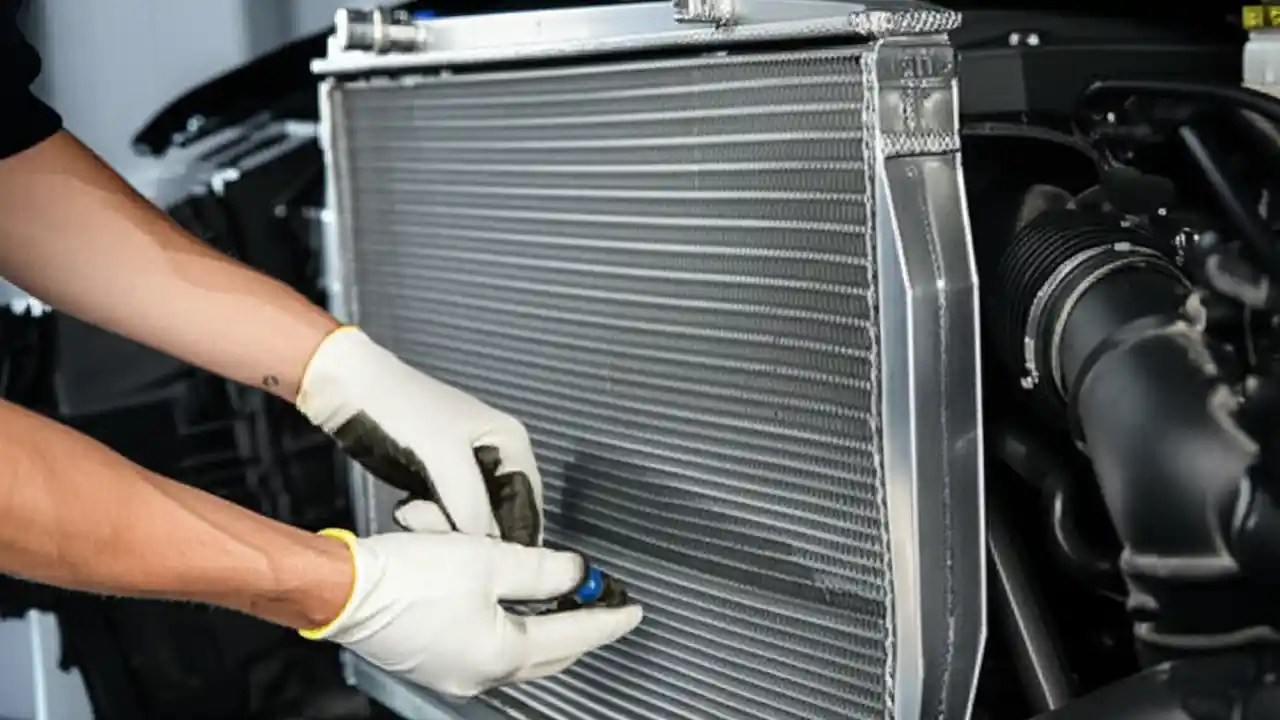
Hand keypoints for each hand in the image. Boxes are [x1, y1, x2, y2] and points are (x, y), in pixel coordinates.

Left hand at [295, 327, 541, 542]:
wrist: (348, 388)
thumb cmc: (401, 414)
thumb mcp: (442, 456)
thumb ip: (472, 505)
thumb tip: (490, 550)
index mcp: (511, 444)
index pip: (528, 508)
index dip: (508, 539)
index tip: (477, 560)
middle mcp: (495, 457)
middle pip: (499, 517)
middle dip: (467, 531)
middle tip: (429, 520)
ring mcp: (464, 469)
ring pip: (468, 520)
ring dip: (441, 526)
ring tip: (411, 510)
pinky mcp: (436, 478)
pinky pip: (445, 514)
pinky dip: (428, 520)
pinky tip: (405, 508)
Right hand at [302, 502, 642, 697]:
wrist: (342, 590)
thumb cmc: (411, 574)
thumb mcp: (489, 560)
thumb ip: (543, 569)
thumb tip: (577, 574)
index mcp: (502, 654)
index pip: (573, 635)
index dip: (607, 620)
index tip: (634, 609)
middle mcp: (481, 675)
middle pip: (549, 655)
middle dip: (581, 633)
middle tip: (604, 610)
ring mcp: (455, 674)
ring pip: (520, 657)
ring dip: (546, 633)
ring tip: (566, 607)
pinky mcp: (433, 663)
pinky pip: (490, 652)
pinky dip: (512, 633)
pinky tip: (515, 613)